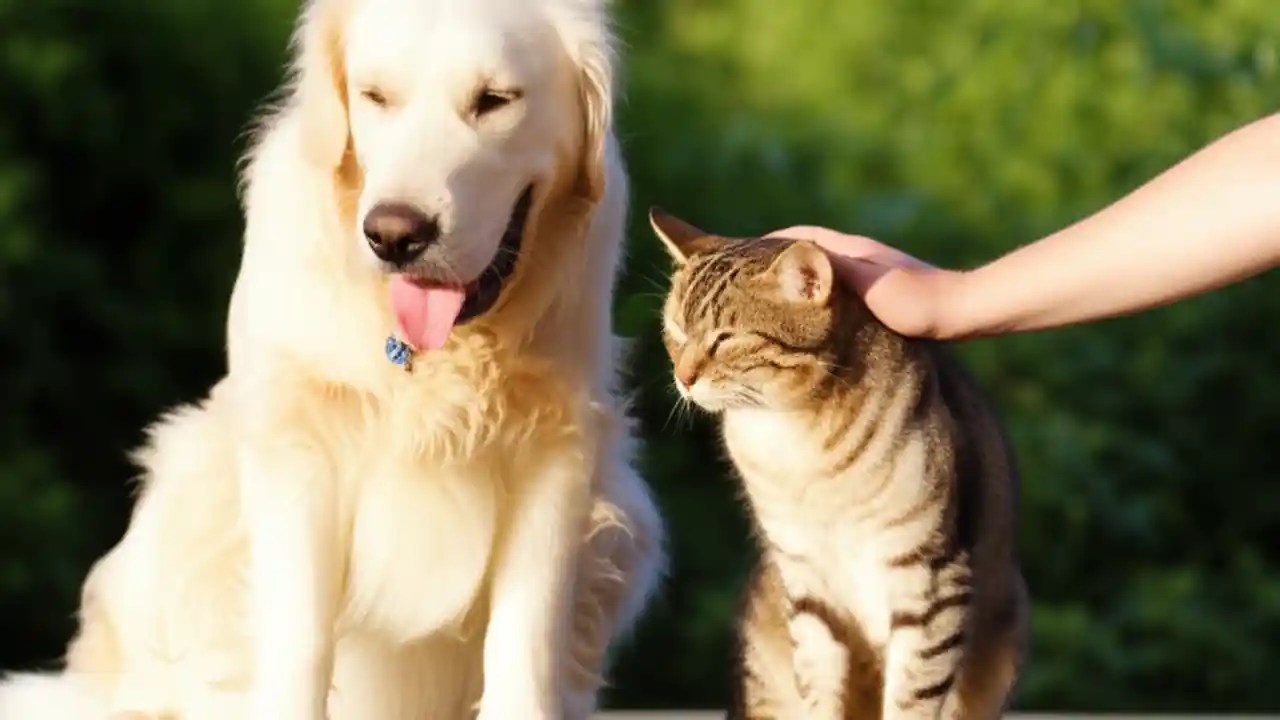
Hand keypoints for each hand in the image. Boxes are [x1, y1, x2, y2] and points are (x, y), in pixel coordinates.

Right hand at [765, 226, 967, 338]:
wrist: (963, 314)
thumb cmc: (917, 301)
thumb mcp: (868, 283)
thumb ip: (831, 269)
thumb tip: (790, 259)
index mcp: (851, 250)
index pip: (799, 236)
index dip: (769, 242)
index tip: (741, 255)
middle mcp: (858, 258)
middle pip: (808, 253)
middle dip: (777, 261)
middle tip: (747, 279)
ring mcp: (870, 277)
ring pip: (821, 273)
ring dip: (797, 280)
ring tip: (770, 300)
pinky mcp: (880, 297)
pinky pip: (835, 292)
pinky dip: (816, 298)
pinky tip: (812, 318)